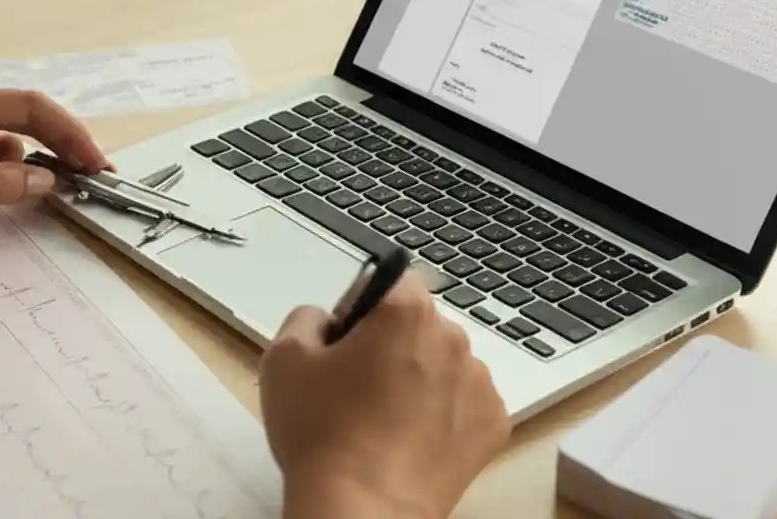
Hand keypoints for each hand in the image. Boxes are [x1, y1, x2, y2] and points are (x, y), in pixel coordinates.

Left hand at [0, 84, 106, 230]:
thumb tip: (46, 182)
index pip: (31, 108)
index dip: (69, 133)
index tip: (93, 161)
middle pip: (29, 114)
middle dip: (66, 140)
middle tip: (94, 171)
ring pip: (15, 130)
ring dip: (44, 153)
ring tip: (68, 180)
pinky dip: (17, 163)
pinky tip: (26, 183)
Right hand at [259, 267, 510, 518]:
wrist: (363, 509)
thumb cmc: (322, 434)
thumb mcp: (283, 359)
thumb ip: (307, 317)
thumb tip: (328, 318)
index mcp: (405, 311)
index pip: (392, 280)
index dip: (364, 307)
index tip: (347, 343)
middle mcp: (452, 337)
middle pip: (420, 324)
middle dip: (395, 345)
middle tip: (359, 389)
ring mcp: (479, 381)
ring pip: (446, 364)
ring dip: (423, 380)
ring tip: (386, 421)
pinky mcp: (493, 422)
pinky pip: (467, 403)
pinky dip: (446, 415)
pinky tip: (414, 439)